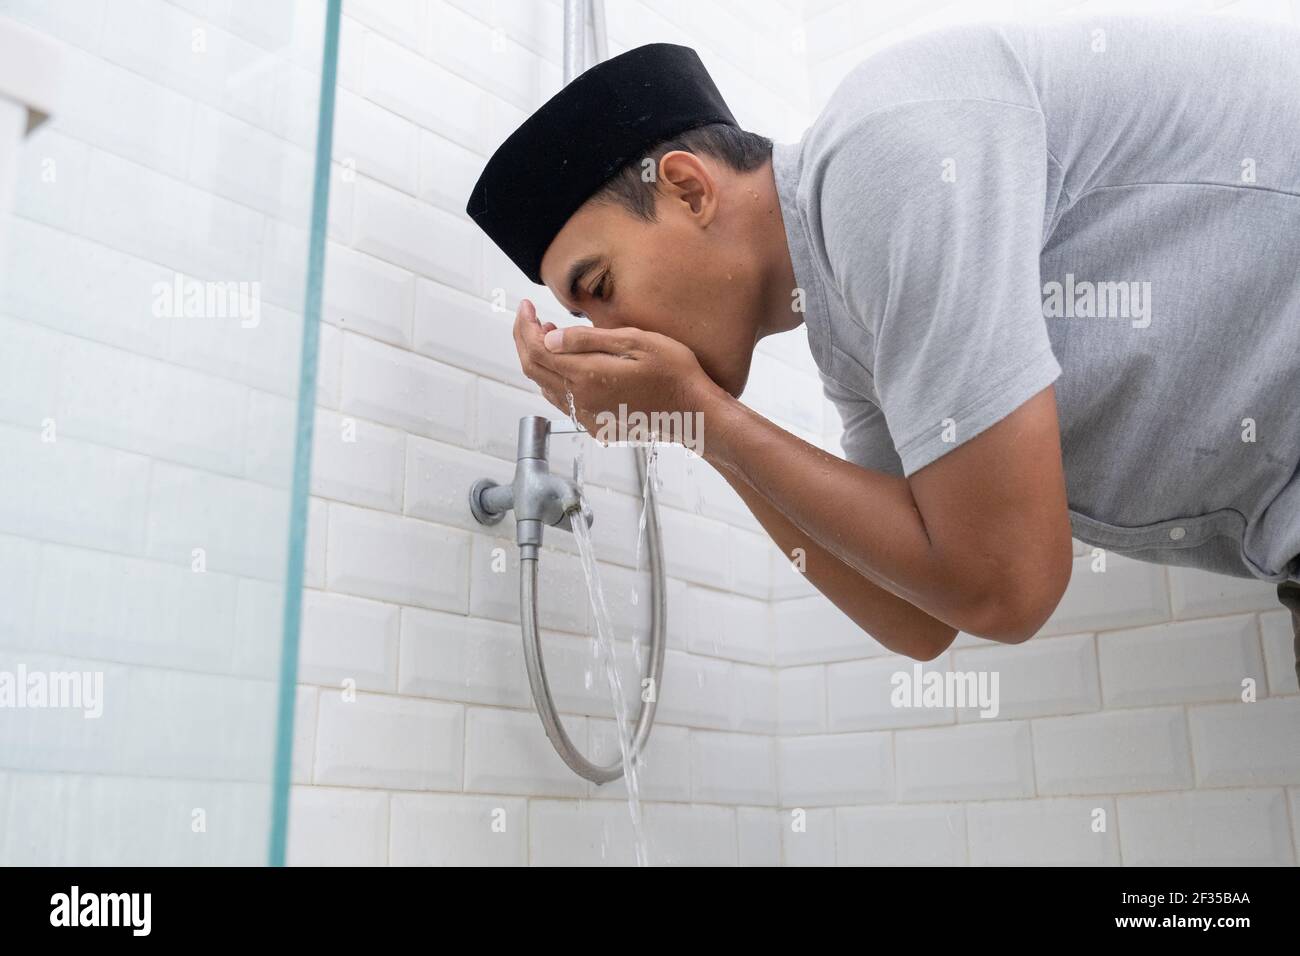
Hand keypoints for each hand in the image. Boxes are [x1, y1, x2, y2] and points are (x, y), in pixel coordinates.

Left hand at [511, 298, 715, 446]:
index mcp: (587, 376)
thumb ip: (589, 340)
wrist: (695, 413)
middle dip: (524, 339)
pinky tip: (567, 363)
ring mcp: (587, 416)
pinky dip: (554, 377)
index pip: (537, 349)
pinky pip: (562, 400)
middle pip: (533, 368)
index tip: (526, 306)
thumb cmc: (674, 373)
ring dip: (539, 358)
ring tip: (549, 334)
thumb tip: (550, 337)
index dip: (525, 326)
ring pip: (545, 385)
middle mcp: (581, 400)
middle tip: (530, 316)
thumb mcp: (635, 342)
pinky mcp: (596, 425)